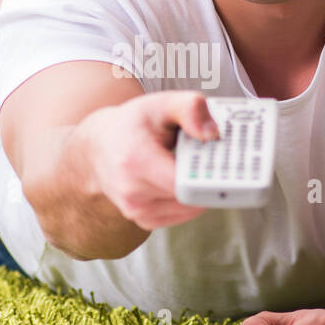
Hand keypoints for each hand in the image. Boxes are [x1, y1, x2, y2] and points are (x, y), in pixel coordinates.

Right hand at [86, 90, 219, 231]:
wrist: (98, 148)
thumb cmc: (132, 125)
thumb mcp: (160, 103)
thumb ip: (190, 108)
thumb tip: (213, 133)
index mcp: (136, 162)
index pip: (185, 183)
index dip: (210, 175)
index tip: (226, 164)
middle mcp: (133, 193)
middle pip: (192, 196)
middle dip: (209, 180)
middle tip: (216, 160)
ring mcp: (138, 211)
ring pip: (191, 208)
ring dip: (200, 190)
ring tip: (193, 166)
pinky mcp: (144, 221)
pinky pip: (182, 214)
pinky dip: (190, 199)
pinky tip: (183, 179)